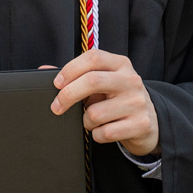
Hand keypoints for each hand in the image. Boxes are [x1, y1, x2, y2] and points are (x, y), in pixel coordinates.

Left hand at [40, 51, 159, 157]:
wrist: (149, 122)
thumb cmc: (117, 99)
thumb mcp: (100, 82)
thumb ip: (74, 75)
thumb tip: (43, 69)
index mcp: (120, 64)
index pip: (93, 58)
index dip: (71, 69)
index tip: (56, 83)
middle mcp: (131, 80)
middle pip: (92, 81)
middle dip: (68, 95)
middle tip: (56, 107)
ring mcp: (138, 102)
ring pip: (96, 113)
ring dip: (86, 120)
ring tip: (93, 119)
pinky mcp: (141, 124)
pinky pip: (105, 132)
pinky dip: (97, 134)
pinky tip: (104, 129)